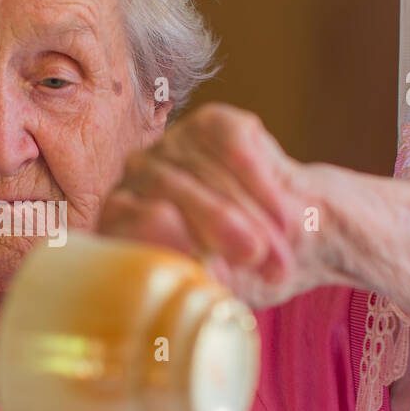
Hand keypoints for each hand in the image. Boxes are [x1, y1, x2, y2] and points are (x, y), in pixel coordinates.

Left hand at [98, 103, 331, 307]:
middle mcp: (136, 177)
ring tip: (280, 258)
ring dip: (252, 215)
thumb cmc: (239, 269)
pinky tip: (282, 220)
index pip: (124, 217)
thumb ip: (202, 278)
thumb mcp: (217, 287)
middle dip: (216, 222)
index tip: (194, 257)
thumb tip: (210, 272)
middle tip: (253, 253)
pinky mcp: (210, 123)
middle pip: (167, 187)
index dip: (157, 236)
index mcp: (121, 220)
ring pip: (206, 170)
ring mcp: (170, 145)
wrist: (289, 233)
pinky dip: (262, 185)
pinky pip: (233, 146)